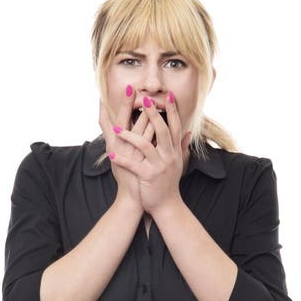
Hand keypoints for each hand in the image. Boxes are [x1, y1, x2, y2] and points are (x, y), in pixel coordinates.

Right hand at [98, 88, 154, 209]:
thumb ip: (112, 133)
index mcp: (117, 141)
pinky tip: (162, 120)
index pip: (117, 117)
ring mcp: (133, 153)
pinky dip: (155, 130)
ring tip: (152, 98)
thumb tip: (108, 116)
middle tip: (134, 87)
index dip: (121, 103)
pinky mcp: (142, 160)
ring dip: (148, 113)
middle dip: (131, 103)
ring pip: (141, 127)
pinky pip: (150, 142)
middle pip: (126, 119)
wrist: (131, 197)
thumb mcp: (116, 153)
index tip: (125, 87)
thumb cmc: (125, 173)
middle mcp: (122, 145)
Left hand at [105, 93, 191, 215]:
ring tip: (116, 129)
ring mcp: (159, 166)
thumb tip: (189, 132)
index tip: (168, 95)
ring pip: (145, 145)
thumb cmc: (168, 183)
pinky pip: (134, 166)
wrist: (166, 206)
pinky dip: (122, 160)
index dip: (172, 110)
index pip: (174, 126)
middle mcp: (169, 156)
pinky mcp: (149, 177)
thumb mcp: (177, 163)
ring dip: (129, 135)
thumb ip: (182, 146)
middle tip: (144, 99)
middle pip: (162, 130)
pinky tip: (111, 155)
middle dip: (153, 114)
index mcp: (174, 150)